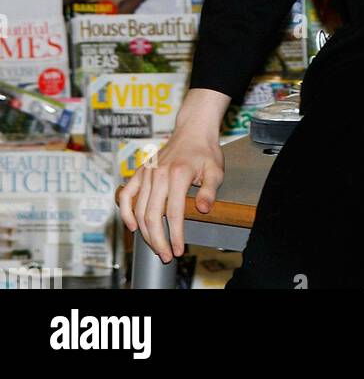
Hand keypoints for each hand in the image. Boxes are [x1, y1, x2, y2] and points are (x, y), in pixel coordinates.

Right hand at [117, 126, 224, 263]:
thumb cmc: (205, 151)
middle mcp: (159, 173)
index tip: (178, 251)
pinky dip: (126, 212)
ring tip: (155, 247)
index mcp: (178, 173)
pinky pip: (126, 195)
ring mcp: (147, 172)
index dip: (175, 235)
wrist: (192, 130)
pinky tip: (133, 227)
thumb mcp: (215, 170)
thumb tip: (203, 209)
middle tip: (165, 256)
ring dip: (145, 233)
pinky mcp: (140, 171)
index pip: (174, 213)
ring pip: (139, 210)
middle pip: (152, 215)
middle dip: (158, 240)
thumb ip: (209, 191)